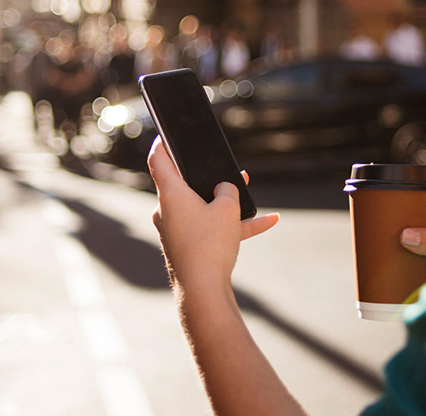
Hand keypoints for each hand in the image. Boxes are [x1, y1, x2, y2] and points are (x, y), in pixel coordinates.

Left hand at [148, 138, 278, 290]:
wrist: (203, 291)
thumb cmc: (210, 245)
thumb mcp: (227, 208)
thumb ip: (228, 191)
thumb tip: (224, 191)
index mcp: (170, 194)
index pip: (158, 160)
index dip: (162, 144)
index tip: (167, 134)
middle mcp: (167, 211)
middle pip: (184, 184)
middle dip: (206, 175)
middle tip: (221, 165)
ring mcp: (176, 230)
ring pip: (202, 207)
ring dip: (225, 201)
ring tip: (248, 191)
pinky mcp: (187, 247)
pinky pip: (211, 229)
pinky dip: (233, 225)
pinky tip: (267, 222)